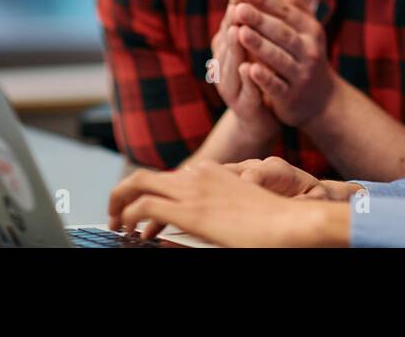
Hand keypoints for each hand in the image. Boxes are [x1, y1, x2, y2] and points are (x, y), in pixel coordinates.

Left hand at [108, 160, 347, 247]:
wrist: (291, 222)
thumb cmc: (272, 222)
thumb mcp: (238, 206)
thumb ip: (216, 207)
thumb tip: (198, 223)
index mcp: (211, 173)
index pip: (167, 178)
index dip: (147, 195)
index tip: (139, 216)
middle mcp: (198, 175)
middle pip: (144, 176)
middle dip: (120, 194)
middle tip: (114, 216)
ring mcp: (193, 190)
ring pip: (138, 184)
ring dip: (120, 205)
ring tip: (116, 226)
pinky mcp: (191, 210)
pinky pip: (145, 206)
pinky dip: (129, 216)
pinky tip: (129, 232)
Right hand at [211, 0, 276, 141]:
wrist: (259, 120)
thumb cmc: (258, 78)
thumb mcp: (254, 49)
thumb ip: (253, 24)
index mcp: (227, 52)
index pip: (228, 26)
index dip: (232, 8)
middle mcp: (224, 68)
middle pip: (224, 43)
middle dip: (230, 23)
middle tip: (237, 5)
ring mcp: (232, 89)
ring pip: (230, 66)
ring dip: (234, 48)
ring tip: (238, 31)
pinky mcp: (244, 107)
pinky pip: (245, 92)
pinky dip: (246, 79)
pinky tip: (249, 68)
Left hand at [228, 0, 335, 126]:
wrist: (319, 98)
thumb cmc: (301, 53)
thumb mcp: (299, 29)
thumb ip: (282, 7)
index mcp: (310, 29)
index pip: (285, 11)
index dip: (264, 0)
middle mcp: (309, 50)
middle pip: (282, 33)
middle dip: (260, 20)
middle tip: (239, 8)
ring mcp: (302, 74)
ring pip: (279, 58)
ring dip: (260, 45)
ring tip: (240, 33)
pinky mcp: (291, 96)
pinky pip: (277, 85)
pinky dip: (264, 78)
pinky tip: (250, 69)